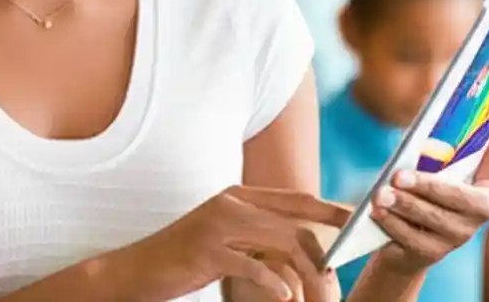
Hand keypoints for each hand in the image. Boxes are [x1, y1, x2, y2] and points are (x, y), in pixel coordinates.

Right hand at [116, 186, 351, 301]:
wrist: (132, 271)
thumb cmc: (183, 258)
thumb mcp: (226, 240)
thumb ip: (260, 238)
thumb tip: (302, 251)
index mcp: (238, 196)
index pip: (296, 199)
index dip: (329, 209)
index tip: (357, 219)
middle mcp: (231, 203)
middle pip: (295, 224)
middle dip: (322, 251)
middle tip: (336, 278)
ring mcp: (218, 226)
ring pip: (282, 245)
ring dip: (304, 274)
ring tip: (314, 296)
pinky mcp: (207, 252)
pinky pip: (255, 267)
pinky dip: (275, 284)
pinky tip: (285, 298)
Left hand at [368, 125, 488, 275]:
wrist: (420, 237)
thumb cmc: (446, 193)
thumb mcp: (467, 173)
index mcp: (485, 200)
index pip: (473, 189)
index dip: (467, 170)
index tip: (456, 160)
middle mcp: (471, 225)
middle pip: (446, 204)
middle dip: (422, 188)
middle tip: (397, 176)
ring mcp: (449, 243)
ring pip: (424, 221)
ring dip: (401, 206)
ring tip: (381, 193)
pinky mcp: (427, 255)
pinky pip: (407, 238)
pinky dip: (391, 223)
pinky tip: (378, 211)